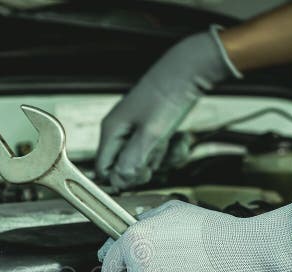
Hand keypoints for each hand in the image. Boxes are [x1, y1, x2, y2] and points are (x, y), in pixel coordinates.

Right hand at [96, 28, 240, 189]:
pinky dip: (167, 150)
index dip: (121, 179)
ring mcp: (133, 129)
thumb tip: (118, 181)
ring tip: (172, 143)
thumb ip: (132, 160)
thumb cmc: (168, 96)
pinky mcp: (148, 128)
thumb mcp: (151, 134)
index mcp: (111, 130)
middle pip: (122, 168)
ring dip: (160, 159)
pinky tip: (176, 140)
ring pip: (141, 161)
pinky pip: (153, 151)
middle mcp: (118, 131)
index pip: (103, 170)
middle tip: (158, 158)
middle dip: (143, 168)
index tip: (142, 174)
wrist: (189, 71)